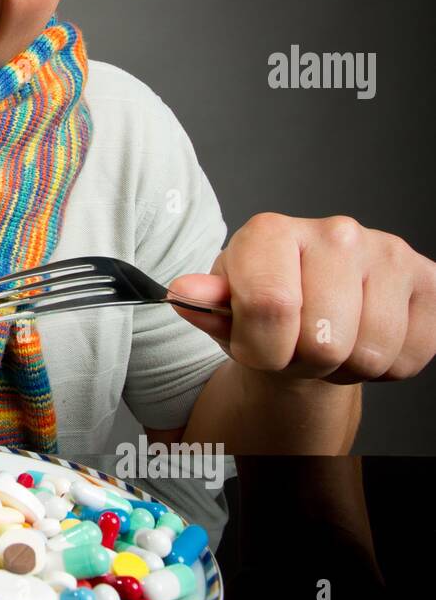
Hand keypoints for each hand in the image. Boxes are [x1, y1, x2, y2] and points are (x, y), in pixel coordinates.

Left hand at [164, 213, 435, 384]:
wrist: (308, 316)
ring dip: (345, 368)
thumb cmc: (263, 311)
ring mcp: (388, 252)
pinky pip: (412, 353)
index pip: (271, 308)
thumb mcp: (224, 309)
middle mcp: (335, 232)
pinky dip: (387, 366)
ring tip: (328, 344)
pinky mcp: (428, 280)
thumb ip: (206, 304)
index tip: (255, 345)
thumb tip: (186, 292)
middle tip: (296, 347)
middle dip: (304, 362)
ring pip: (371, 353)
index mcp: (271, 231)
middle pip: (323, 340)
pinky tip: (364, 338)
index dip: (260, 348)